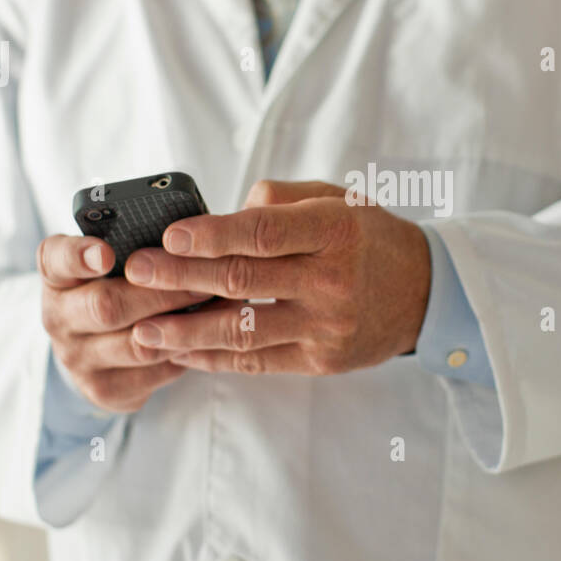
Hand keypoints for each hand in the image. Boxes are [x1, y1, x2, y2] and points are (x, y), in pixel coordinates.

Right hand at [37, 235, 209, 410]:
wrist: (93, 348)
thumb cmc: (113, 289)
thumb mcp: (110, 262)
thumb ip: (134, 248)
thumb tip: (184, 239)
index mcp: (57, 275)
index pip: (57, 259)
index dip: (80, 256)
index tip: (106, 253)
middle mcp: (57, 317)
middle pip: (106, 306)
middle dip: (160, 294)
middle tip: (202, 281)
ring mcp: (76, 358)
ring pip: (136, 345)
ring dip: (180, 327)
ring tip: (214, 309)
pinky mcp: (101, 389)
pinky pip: (150, 373)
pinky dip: (182, 355)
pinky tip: (204, 339)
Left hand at [122, 180, 431, 375]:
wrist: (424, 292)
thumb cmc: (368, 237)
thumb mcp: (337, 199)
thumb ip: (278, 201)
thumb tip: (221, 216)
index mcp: (334, 230)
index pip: (264, 232)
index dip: (213, 234)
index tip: (170, 234)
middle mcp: (332, 280)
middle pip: (243, 280)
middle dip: (182, 277)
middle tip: (137, 274)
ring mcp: (327, 326)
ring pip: (243, 330)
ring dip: (186, 330)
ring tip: (143, 328)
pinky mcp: (321, 360)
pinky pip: (257, 361)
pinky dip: (214, 357)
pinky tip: (181, 351)